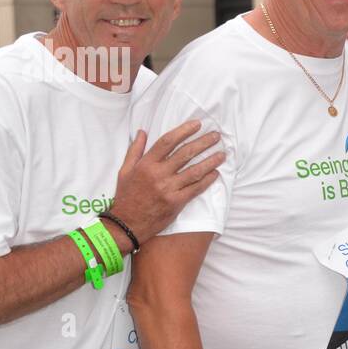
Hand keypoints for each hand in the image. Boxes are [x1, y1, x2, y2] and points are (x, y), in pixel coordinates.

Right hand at [111, 121, 223, 245]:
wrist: (127, 224)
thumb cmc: (126, 196)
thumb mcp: (125, 171)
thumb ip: (135, 150)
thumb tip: (142, 131)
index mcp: (146, 164)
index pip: (168, 142)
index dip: (184, 131)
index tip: (197, 124)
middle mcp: (158, 174)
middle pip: (185, 153)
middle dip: (203, 143)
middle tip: (216, 136)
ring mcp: (168, 189)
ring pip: (194, 171)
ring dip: (211, 161)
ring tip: (222, 154)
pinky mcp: (176, 202)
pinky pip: (196, 188)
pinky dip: (207, 180)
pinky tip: (215, 173)